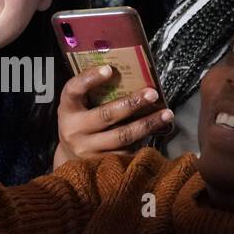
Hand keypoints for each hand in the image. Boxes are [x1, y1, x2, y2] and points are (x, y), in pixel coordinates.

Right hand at [52, 65, 173, 167]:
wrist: (71, 161)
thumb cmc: (82, 125)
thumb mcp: (79, 108)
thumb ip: (95, 94)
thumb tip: (131, 76)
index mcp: (67, 110)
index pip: (73, 90)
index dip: (90, 78)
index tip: (109, 69)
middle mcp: (74, 130)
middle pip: (106, 115)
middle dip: (132, 103)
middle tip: (152, 93)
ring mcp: (88, 150)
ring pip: (122, 136)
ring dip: (147, 124)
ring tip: (166, 114)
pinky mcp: (102, 165)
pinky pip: (127, 152)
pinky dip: (144, 141)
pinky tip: (158, 132)